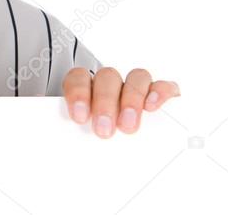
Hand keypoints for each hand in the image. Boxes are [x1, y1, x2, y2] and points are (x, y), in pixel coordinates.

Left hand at [63, 67, 179, 138]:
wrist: (126, 150)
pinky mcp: (161, 95)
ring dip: (131, 99)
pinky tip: (152, 106)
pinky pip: (163, 86)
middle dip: (105, 102)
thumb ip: (76, 134)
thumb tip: (63, 145)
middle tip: (104, 129)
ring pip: (135, 78)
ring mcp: (137, 88)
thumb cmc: (97, 137)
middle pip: (107, 77)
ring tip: (128, 125)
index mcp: (88, 89)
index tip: (80, 117)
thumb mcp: (83, 137)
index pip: (79, 77)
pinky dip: (159, 92)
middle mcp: (112, 85)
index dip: (78, 92)